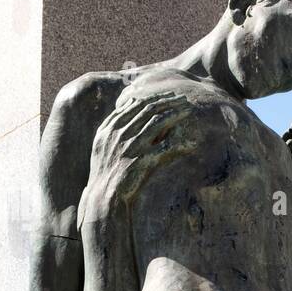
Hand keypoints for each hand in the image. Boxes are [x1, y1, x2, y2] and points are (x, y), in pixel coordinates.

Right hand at [83, 91, 202, 214]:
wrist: (104, 196)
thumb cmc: (105, 171)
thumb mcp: (102, 145)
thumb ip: (113, 125)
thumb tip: (129, 106)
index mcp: (108, 128)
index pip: (134, 104)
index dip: (154, 97)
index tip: (169, 95)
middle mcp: (119, 134)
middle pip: (147, 109)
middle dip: (168, 101)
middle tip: (183, 98)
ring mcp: (130, 147)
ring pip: (157, 122)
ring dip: (175, 113)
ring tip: (188, 109)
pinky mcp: (141, 162)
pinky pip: (163, 146)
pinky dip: (177, 139)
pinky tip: (188, 135)